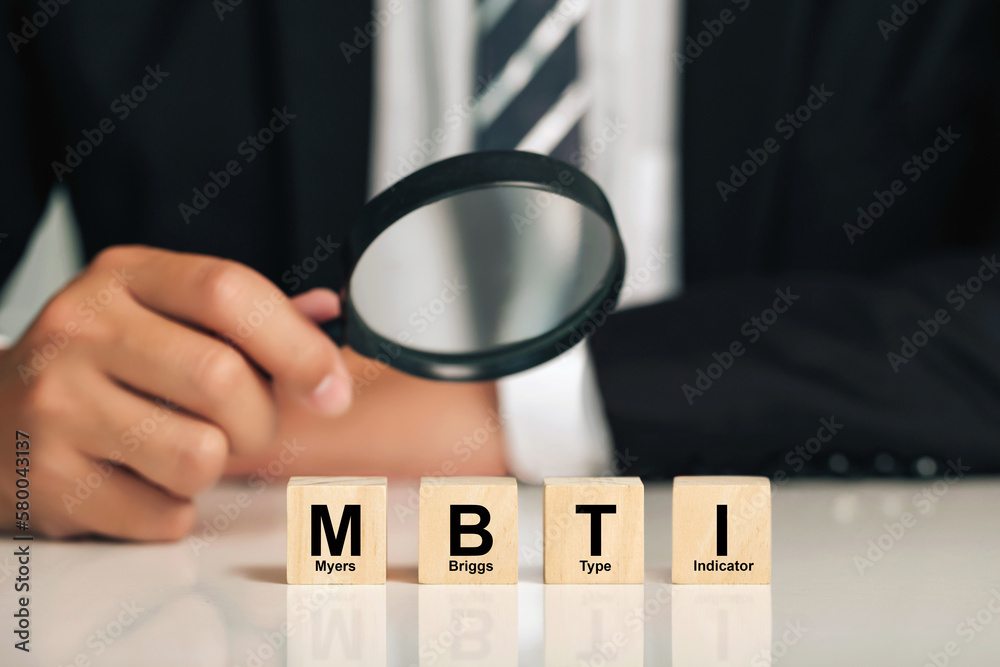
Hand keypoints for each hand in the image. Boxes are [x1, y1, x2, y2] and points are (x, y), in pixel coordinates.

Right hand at [0, 245, 350, 538]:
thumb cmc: (106, 365)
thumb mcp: (163, 313)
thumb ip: (248, 316)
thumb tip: (329, 312)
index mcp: (126, 277)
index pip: (228, 291)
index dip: (297, 344)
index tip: (332, 388)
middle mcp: (82, 327)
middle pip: (222, 380)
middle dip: (261, 420)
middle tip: (247, 428)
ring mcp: (56, 404)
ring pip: (200, 455)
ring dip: (216, 467)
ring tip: (183, 448)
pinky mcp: (48, 479)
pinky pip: (165, 514)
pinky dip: (174, 511)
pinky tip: (142, 481)